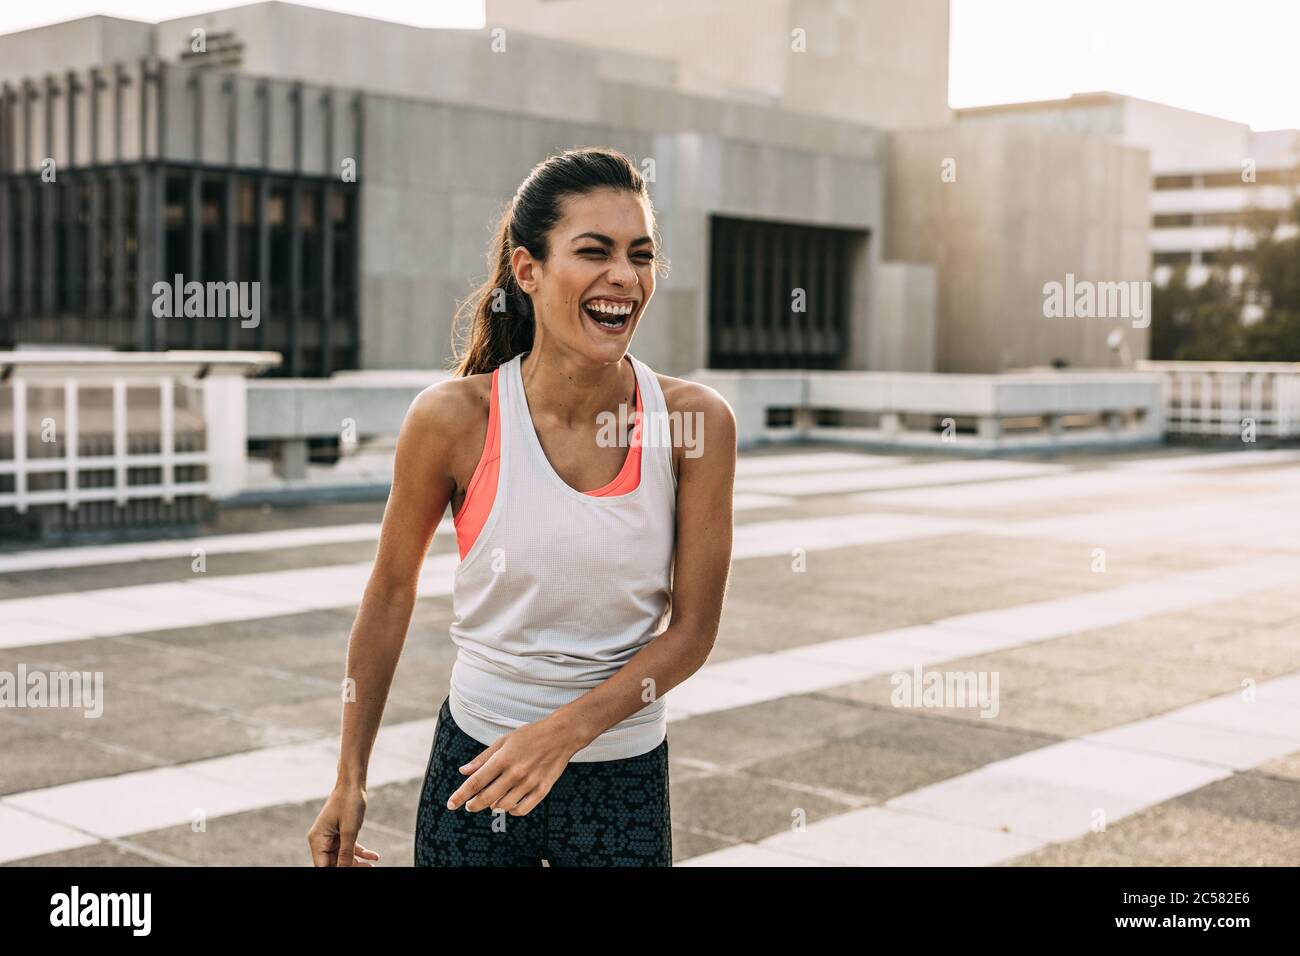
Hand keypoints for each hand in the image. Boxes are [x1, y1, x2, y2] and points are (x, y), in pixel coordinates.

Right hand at [308, 785, 381, 865]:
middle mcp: (321, 840)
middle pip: (333, 863)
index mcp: (317, 840)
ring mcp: (331, 837)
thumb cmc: (349, 803)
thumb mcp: (349, 831)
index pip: (322, 866)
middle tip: (367, 869)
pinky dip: (360, 852)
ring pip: (343, 857)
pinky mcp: (341, 833)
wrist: (353, 783)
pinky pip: (349, 848)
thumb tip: (344, 870)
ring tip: (371, 866)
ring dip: (357, 862)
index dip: (336, 871)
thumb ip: (346, 853)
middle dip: (349, 867)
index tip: (351, 871)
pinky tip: (373, 856)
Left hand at [446, 715, 582, 816]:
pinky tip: (508, 804)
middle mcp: (515, 773)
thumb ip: (483, 758)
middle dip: (473, 805)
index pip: (476, 782)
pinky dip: (511, 810)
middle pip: (487, 798)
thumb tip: (463, 771)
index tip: (450, 804)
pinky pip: (522, 809)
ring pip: (503, 806)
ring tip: (491, 800)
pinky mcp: (542, 790)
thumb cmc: (531, 735)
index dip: (460, 795)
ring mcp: (530, 783)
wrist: (561, 735)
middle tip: (468, 805)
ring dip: (492, 806)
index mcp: (503, 759)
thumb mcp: (504, 741)